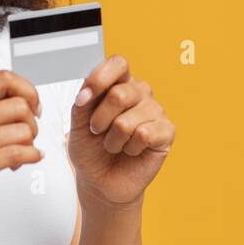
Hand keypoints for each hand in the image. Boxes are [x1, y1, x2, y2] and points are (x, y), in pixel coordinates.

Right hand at [0, 70, 43, 237]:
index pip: (4, 78)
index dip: (28, 90)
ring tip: (19, 155)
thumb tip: (27, 98)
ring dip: (30, 144)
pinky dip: (31, 157)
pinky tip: (25, 162)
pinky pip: (18, 152)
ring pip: (22, 130)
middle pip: (19, 104)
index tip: (33, 107)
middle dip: (33, 123)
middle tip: (26, 138)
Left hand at [68, 55, 174, 208]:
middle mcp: (139, 93)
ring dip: (113, 140)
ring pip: (128, 120)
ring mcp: (155, 111)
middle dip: (100, 120)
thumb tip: (87, 92)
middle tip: (98, 132)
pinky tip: (131, 150)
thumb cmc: (91, 149)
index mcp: (119, 84)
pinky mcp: (166, 131)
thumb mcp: (77, 123)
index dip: (100, 79)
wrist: (100, 181)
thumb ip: (82, 102)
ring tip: (115, 145)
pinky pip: (144, 134)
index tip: (82, 101)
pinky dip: (130, 148)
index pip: (118, 63)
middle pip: (120, 93)